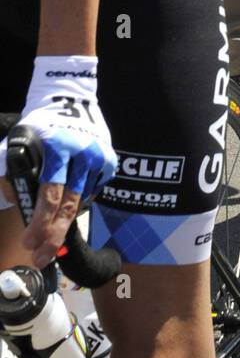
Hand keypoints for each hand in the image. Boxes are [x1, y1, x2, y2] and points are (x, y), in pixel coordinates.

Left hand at [0, 56, 116, 266]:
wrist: (71, 99)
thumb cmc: (40, 125)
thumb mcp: (18, 140)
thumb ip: (11, 169)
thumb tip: (14, 199)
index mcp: (57, 147)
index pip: (49, 194)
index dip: (39, 222)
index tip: (28, 243)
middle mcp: (81, 153)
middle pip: (68, 205)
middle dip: (53, 236)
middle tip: (41, 258)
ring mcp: (98, 157)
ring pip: (80, 202)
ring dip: (63, 225)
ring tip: (50, 244)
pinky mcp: (109, 161)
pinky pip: (91, 191)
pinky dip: (77, 202)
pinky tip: (64, 208)